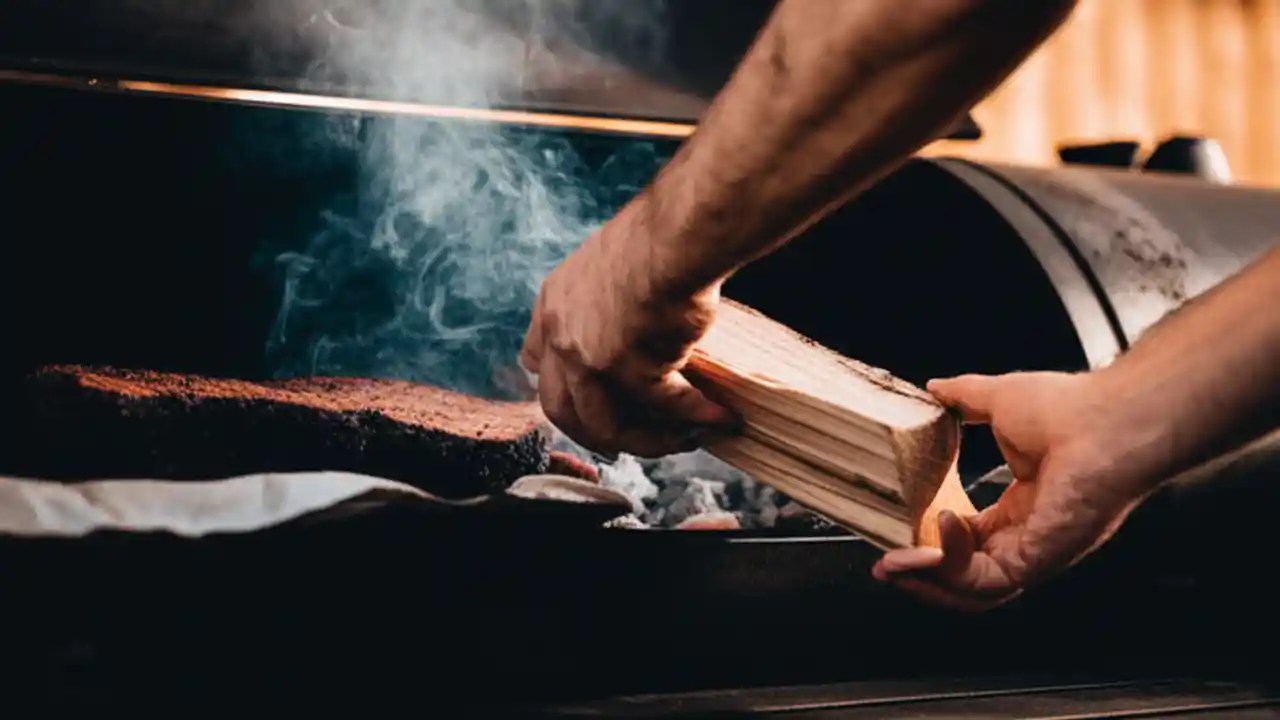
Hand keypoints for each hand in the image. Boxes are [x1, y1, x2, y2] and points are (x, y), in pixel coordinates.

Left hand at [519, 200, 737, 457]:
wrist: (680, 234)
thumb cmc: (661, 236)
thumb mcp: (612, 260)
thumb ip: (609, 297)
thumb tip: (637, 323)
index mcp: (555, 303)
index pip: (536, 360)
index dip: (560, 387)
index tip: (584, 401)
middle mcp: (563, 335)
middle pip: (561, 408)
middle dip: (592, 434)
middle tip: (625, 444)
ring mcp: (592, 359)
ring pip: (607, 425)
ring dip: (646, 440)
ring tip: (682, 440)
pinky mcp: (632, 373)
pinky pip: (666, 409)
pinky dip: (695, 418)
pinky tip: (719, 419)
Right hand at [871, 371, 1156, 610]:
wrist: (1109, 418)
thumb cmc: (1073, 408)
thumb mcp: (996, 399)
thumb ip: (961, 398)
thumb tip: (933, 389)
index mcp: (1021, 506)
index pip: (967, 541)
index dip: (930, 542)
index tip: (897, 536)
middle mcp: (1028, 536)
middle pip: (963, 576)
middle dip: (919, 575)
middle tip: (886, 566)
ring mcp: (1034, 552)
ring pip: (970, 590)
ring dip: (926, 580)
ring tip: (896, 564)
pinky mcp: (1038, 560)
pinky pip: (984, 579)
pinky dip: (952, 563)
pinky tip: (940, 528)